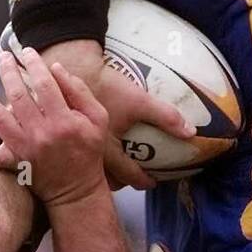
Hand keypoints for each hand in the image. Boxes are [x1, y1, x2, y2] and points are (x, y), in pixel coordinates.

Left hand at [0, 48, 109, 207]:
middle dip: (7, 70)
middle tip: (2, 55)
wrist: (79, 190)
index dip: (33, 63)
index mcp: (64, 121)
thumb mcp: (97, 119)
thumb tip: (55, 68)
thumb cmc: (88, 150)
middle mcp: (42, 133)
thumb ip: (79, 91)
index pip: (45, 84)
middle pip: (18, 95)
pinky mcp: (16, 162)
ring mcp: (25, 148)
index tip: (26, 51)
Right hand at [38, 40, 194, 191]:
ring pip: (88, 168)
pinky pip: (71, 151)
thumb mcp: (137, 100)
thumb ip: (165, 117)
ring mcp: (73, 145)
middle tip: (126, 181)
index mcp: (110, 150)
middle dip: (117, 183)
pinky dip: (80, 153)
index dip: (142, 181)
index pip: (128, 174)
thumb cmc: (105, 86)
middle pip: (105, 180)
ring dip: (97, 171)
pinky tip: (82, 147)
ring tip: (107, 169)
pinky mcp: (62, 134)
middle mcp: (91, 153)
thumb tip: (190, 132)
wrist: (71, 67)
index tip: (150, 183)